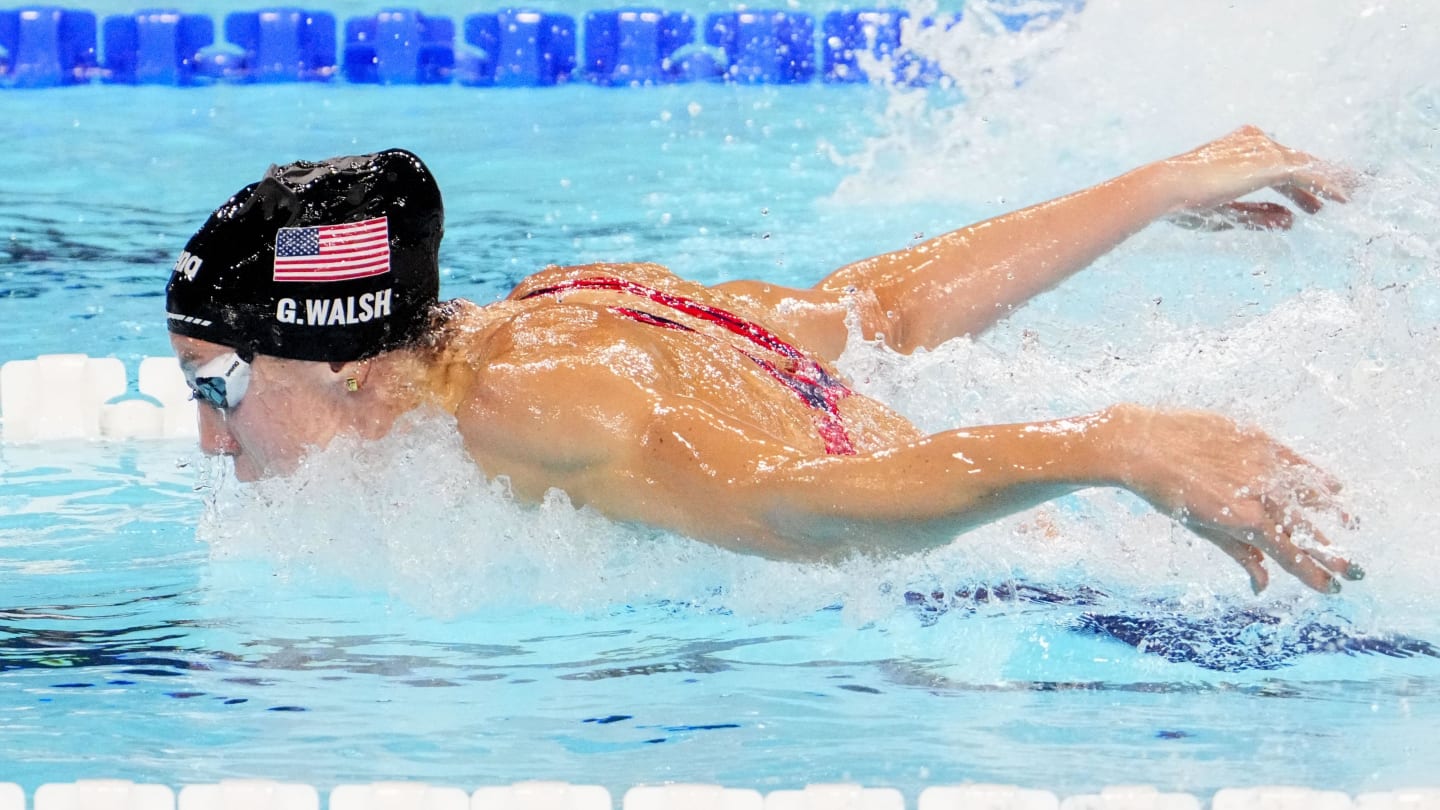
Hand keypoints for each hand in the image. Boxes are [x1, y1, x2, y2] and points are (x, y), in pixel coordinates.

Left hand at [1110, 405, 1362, 593]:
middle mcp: (1260, 494)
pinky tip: (1334, 486)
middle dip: (1332, 553)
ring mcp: (1262, 464)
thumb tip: (1261, 585)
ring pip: (1309, 492)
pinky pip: (1296, 460)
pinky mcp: (1258, 439)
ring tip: (1351, 522)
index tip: (1331, 587)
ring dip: (1332, 510)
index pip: (1289, 555)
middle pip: (1306, 530)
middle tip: (1354, 571)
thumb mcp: (1201, 527)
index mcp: (1244, 522)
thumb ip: (1238, 554)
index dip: (1312, 574)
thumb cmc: (1167, 491)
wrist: (1144, 444)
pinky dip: (1316, 475)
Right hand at [1163, 125, 1356, 230]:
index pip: (1276, 167)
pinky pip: (1308, 174)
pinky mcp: (1270, 161)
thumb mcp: (1228, 212)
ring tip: (1351, 196)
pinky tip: (1342, 199)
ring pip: (1308, 165)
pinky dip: (1326, 186)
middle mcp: (1254, 143)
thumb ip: (1259, 214)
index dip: (1297, 187)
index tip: (1310, 206)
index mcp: (1237, 149)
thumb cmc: (1185, 202)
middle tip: (1340, 198)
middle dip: (1320, 181)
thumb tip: (1290, 220)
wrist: (1168, 188)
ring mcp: (1263, 149)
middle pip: (1297, 161)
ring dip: (1331, 181)